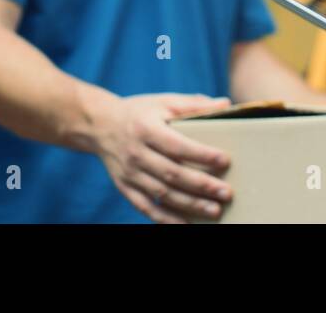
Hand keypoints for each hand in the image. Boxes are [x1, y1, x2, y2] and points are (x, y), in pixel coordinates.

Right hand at [90, 93, 235, 223]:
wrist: (99, 126)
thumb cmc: (139, 111)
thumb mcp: (163, 101)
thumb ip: (194, 104)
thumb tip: (226, 104)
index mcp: (146, 128)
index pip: (176, 145)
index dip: (201, 154)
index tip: (225, 161)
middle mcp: (136, 153)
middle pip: (171, 173)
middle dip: (201, 185)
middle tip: (226, 193)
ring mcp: (129, 173)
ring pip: (161, 194)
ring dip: (189, 205)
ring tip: (214, 210)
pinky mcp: (125, 187)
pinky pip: (145, 207)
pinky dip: (165, 218)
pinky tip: (186, 224)